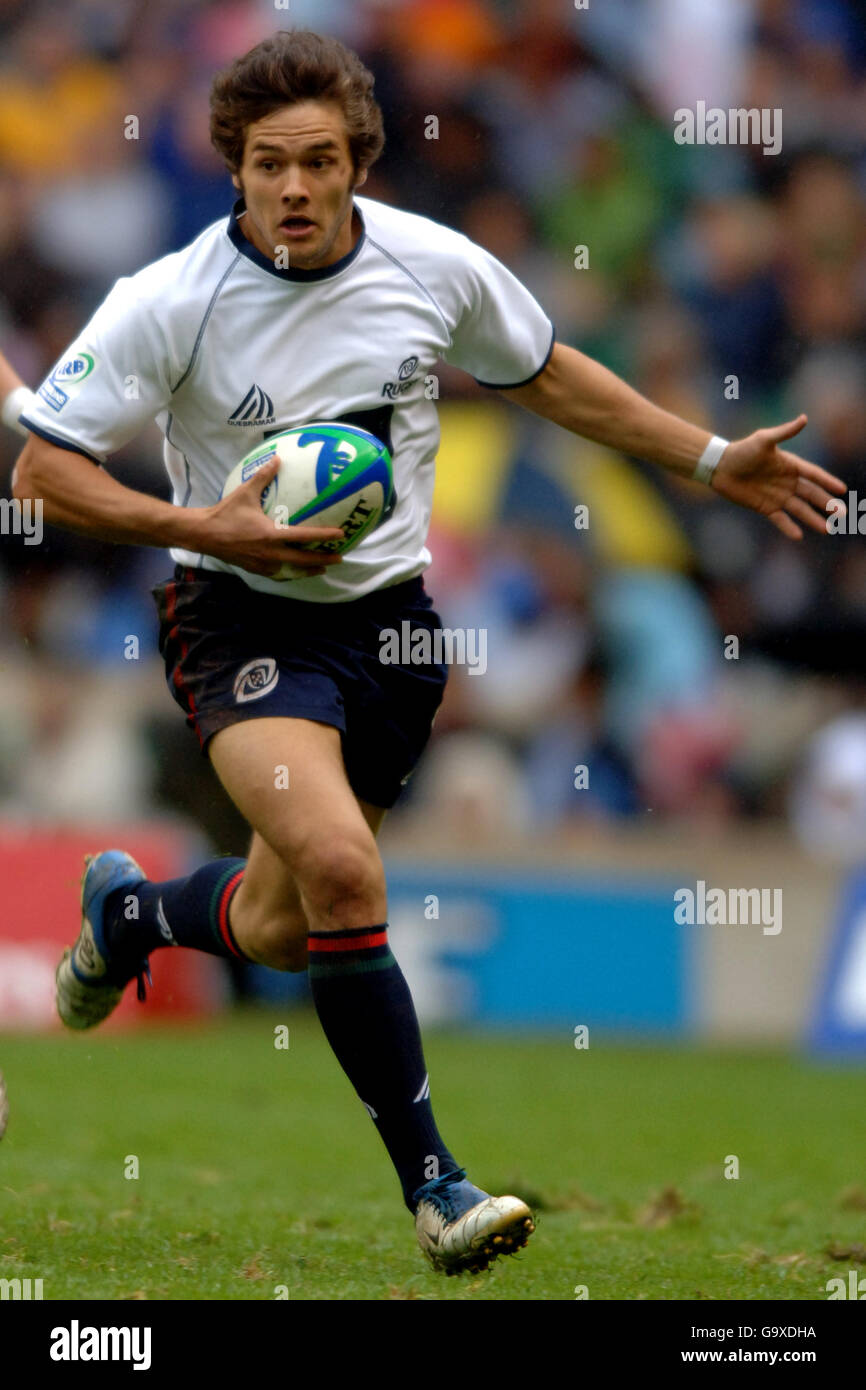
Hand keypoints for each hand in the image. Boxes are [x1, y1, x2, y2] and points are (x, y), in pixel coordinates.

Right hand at [194, 457, 344, 577]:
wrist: (203, 535)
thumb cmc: (225, 513)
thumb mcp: (245, 492)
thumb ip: (263, 476)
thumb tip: (277, 458)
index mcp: (271, 535)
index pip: (304, 537)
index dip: (324, 536)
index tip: (340, 535)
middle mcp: (270, 553)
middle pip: (304, 560)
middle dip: (323, 560)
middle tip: (339, 558)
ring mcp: (263, 564)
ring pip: (292, 571)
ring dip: (309, 570)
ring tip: (322, 568)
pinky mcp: (256, 569)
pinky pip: (279, 574)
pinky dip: (291, 573)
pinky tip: (297, 571)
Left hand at [711, 415, 846, 539]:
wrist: (720, 466)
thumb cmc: (742, 450)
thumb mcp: (764, 439)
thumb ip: (785, 432)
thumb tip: (804, 418)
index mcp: (790, 465)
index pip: (814, 474)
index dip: (827, 481)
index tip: (842, 490)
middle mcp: (787, 482)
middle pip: (812, 495)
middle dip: (827, 504)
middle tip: (842, 515)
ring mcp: (778, 496)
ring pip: (800, 509)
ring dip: (813, 519)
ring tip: (827, 529)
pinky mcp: (765, 507)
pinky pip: (780, 519)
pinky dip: (788, 527)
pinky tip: (799, 536)